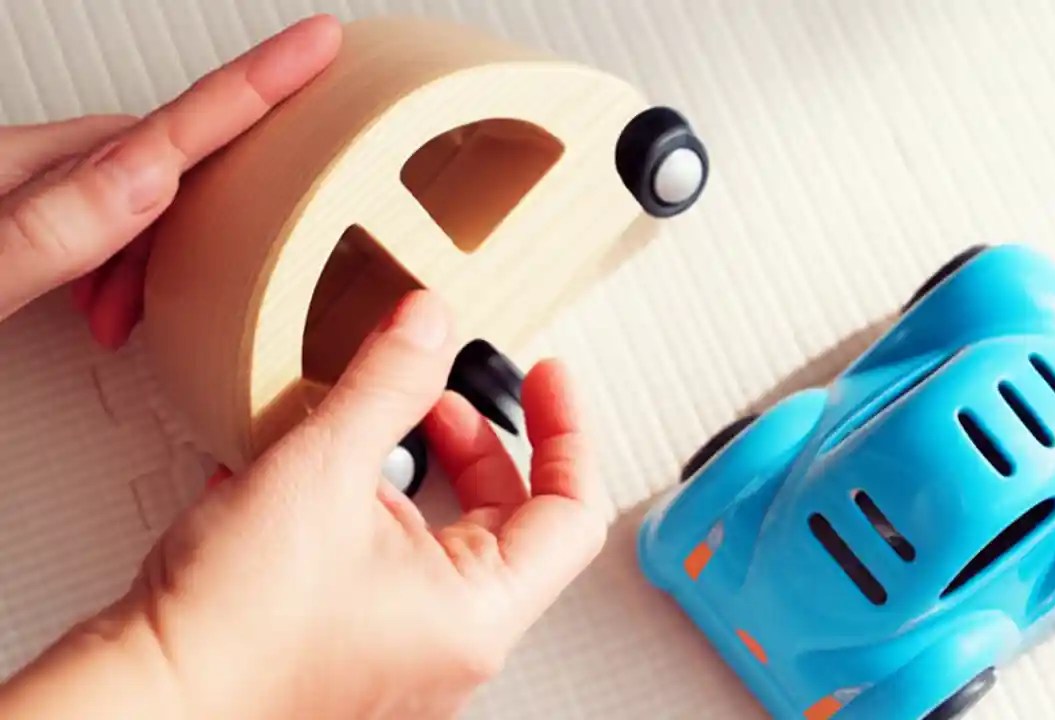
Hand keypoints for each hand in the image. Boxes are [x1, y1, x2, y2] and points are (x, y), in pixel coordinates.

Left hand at [0, 14, 341, 348]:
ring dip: (149, 257)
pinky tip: (97, 305)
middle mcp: (16, 172)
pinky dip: (111, 264)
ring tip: (122, 321)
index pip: (160, 129)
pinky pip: (87, 224)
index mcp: (11, 166)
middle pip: (154, 165)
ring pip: (123, 200)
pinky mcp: (11, 237)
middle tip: (226, 273)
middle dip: (204, 218)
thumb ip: (48, 229)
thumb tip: (152, 178)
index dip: (253, 87)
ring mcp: (10, 200)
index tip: (317, 45)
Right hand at [0, 291, 607, 718]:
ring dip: (418, 476)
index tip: (546, 379)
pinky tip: (319, 482)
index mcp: (478, 614)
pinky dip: (375, 516)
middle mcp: (454, 647)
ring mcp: (408, 658)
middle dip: (479, 444)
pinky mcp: (358, 655)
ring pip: (446, 545)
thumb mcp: (322, 469)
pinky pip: (395, 573)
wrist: (142, 703)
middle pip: (510, 524)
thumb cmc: (230, 629)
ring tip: (368, 431)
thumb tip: (428, 324)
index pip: (572, 512)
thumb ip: (387, 383)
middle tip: (438, 395)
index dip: (567, 431)